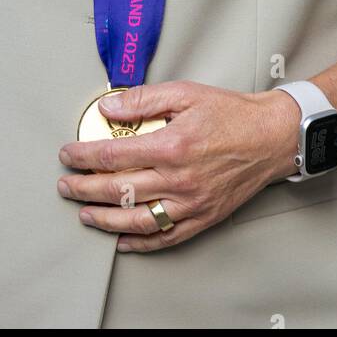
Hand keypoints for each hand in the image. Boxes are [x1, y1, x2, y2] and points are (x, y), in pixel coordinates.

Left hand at [56, 80, 301, 251]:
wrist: (271, 136)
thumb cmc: (231, 114)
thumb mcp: (185, 93)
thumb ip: (144, 100)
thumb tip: (109, 107)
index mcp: (171, 145)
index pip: (112, 155)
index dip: (83, 156)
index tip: (68, 154)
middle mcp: (178, 178)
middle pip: (117, 190)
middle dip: (83, 189)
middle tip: (66, 186)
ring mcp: (191, 202)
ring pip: (136, 219)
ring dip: (104, 220)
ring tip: (85, 214)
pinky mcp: (203, 217)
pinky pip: (166, 237)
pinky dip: (141, 242)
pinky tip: (123, 240)